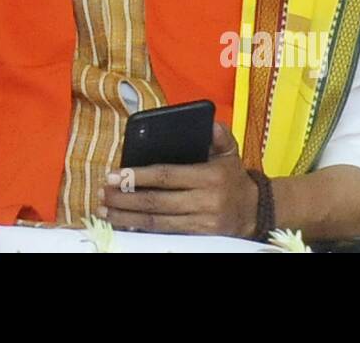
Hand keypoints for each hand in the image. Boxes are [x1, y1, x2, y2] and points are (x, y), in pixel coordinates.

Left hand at [97, 123, 258, 236]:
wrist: (256, 212)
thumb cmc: (233, 177)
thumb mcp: (230, 152)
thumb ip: (218, 135)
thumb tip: (207, 122)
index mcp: (209, 177)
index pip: (167, 176)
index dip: (138, 176)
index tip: (115, 174)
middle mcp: (205, 202)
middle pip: (157, 202)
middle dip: (126, 198)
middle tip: (103, 192)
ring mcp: (202, 223)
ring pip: (158, 222)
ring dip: (128, 216)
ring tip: (106, 209)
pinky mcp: (199, 238)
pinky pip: (165, 234)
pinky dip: (142, 229)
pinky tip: (124, 223)